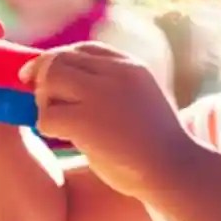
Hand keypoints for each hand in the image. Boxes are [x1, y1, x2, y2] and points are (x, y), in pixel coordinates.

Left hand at [20, 42, 192, 196]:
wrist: (177, 172)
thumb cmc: (155, 145)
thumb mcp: (138, 100)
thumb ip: (110, 87)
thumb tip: (62, 82)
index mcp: (130, 67)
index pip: (83, 49)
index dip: (60, 61)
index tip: (48, 78)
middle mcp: (115, 74)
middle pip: (59, 59)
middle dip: (43, 78)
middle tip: (43, 102)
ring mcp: (100, 95)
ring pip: (49, 81)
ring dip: (44, 103)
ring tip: (59, 122)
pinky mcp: (86, 121)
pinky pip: (47, 116)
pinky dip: (47, 127)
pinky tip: (65, 139)